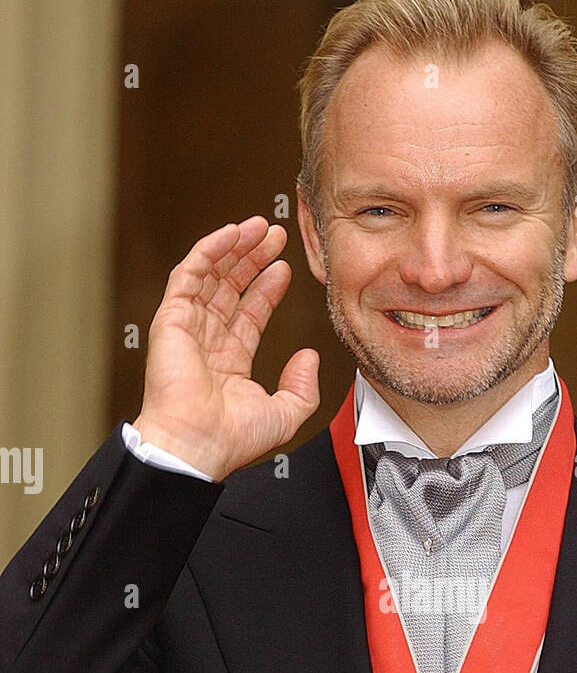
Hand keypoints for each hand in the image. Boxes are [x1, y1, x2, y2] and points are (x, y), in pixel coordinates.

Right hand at [133, 216, 319, 478]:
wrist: (197, 444)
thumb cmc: (231, 439)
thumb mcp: (285, 414)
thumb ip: (303, 387)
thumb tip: (309, 358)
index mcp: (229, 363)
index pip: (250, 314)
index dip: (267, 288)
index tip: (284, 268)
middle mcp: (207, 342)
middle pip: (231, 288)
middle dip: (253, 259)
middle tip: (275, 236)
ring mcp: (188, 328)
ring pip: (211, 275)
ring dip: (234, 248)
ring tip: (258, 227)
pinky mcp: (171, 319)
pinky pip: (189, 274)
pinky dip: (209, 250)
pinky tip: (230, 234)